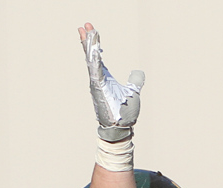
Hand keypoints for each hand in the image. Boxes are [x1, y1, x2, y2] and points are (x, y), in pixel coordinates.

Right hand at [79, 23, 143, 139]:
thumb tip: (138, 71)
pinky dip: (94, 58)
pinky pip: (95, 69)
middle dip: (88, 40)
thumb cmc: (124, 113)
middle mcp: (98, 79)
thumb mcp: (133, 91)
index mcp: (105, 78)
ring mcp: (96, 83)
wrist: (121, 127)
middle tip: (84, 25)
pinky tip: (93, 48)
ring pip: (91, 60)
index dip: (94, 44)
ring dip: (89, 45)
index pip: (97, 57)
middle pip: (91, 55)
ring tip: (86, 31)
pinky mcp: (98, 87)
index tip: (91, 31)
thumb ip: (135, 80)